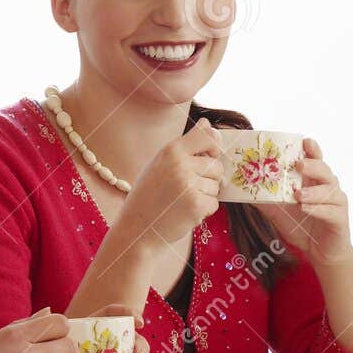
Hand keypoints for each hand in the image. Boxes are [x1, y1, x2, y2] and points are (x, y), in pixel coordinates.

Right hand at [112, 117, 222, 251]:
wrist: (137, 228)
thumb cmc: (149, 194)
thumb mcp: (161, 162)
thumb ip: (185, 145)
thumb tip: (207, 123)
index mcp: (171, 150)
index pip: (207, 136)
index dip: (214, 146)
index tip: (210, 155)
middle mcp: (180, 165)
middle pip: (216, 165)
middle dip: (209, 177)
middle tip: (187, 187)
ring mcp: (188, 186)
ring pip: (216, 185)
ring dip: (205, 194)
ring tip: (182, 200)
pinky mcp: (196, 206)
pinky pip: (214, 203)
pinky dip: (204, 209)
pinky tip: (185, 211)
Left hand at [262, 139, 352, 266]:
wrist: (320, 253)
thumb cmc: (301, 227)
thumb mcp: (278, 212)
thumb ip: (264, 199)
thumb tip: (242, 189)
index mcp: (314, 182)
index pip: (316, 160)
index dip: (313, 149)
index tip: (305, 141)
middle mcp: (328, 188)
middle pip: (325, 171)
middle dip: (313, 165)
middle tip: (299, 165)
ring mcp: (336, 203)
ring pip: (330, 190)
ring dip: (313, 191)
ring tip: (298, 194)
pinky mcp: (340, 220)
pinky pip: (331, 211)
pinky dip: (318, 209)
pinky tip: (306, 208)